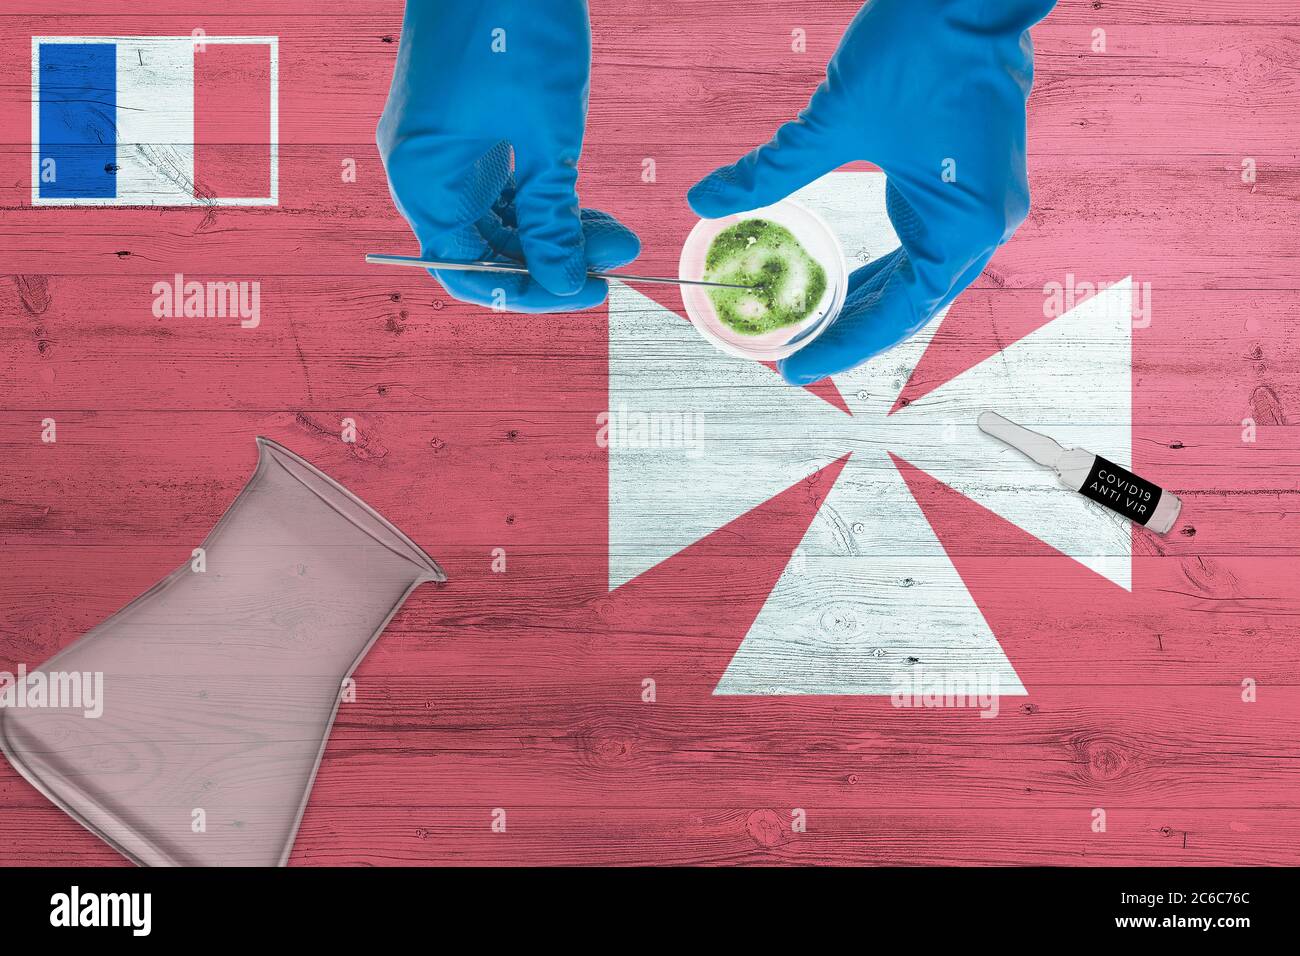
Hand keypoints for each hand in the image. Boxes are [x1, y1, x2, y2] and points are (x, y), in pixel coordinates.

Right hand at [377, 0, 638, 312]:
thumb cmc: (514, 26)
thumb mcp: (547, 138)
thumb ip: (552, 219)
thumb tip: (565, 284)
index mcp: (423, 180)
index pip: (468, 272)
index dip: (528, 293)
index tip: (586, 292)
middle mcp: (421, 170)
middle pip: (484, 249)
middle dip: (553, 259)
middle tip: (617, 259)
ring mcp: (440, 147)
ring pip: (496, 219)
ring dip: (553, 231)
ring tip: (616, 233)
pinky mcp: (461, 127)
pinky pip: (498, 185)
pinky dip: (540, 199)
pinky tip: (585, 205)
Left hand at [688, 0, 1054, 382]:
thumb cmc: (918, 46)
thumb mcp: (834, 118)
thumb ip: (771, 169)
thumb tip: (704, 199)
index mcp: (961, 227)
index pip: (897, 315)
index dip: (842, 346)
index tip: (793, 368)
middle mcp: (982, 228)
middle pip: (911, 306)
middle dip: (851, 332)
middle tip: (794, 356)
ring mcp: (984, 207)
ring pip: (920, 280)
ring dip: (869, 303)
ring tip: (814, 327)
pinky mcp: (973, 185)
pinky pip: (927, 246)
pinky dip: (888, 268)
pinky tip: (849, 281)